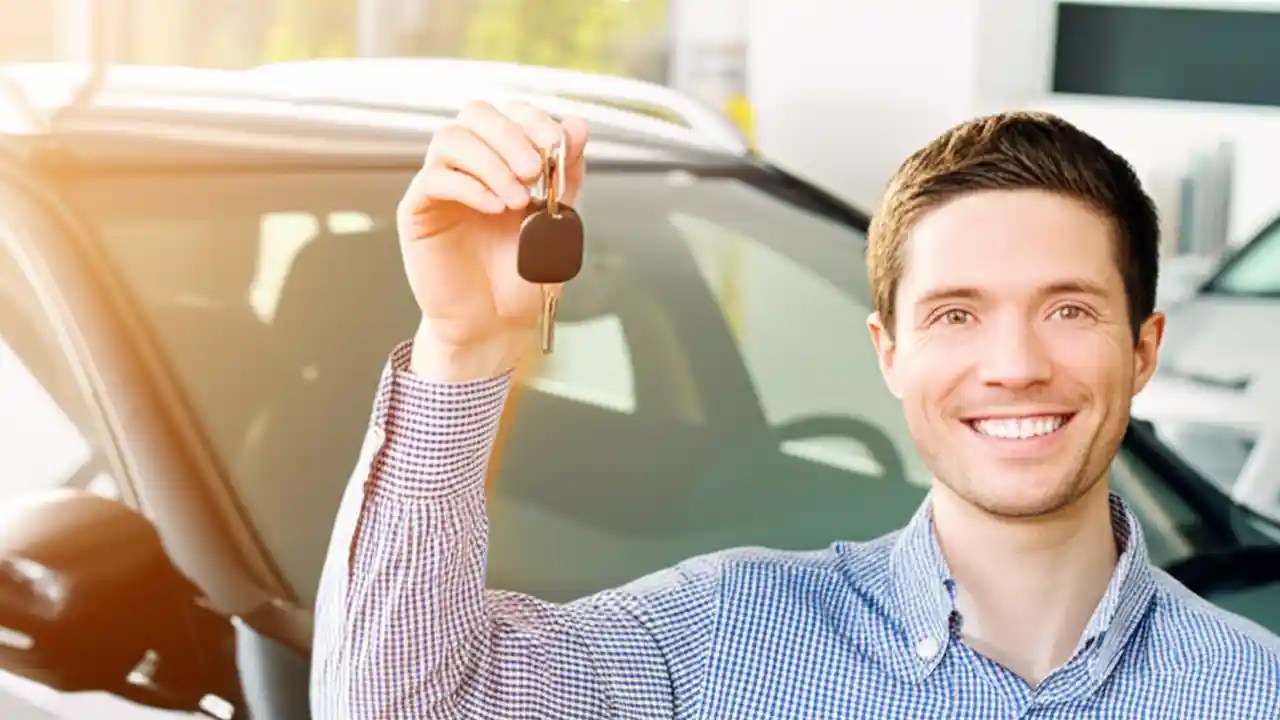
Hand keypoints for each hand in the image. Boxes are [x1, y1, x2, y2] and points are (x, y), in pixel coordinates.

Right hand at [396, 99, 587, 379]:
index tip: (557, 143)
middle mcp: (469, 165)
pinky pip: (434, 178)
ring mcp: (441, 184)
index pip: (509, 113)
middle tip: (534, 170)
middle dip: (510, 134)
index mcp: (503, 160)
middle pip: (475, 113)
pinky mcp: (418, 210)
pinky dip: (468, 185)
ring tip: (516, 200)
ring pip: (451, 138)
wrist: (498, 323)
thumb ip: (567, 174)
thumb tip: (579, 124)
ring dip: (490, 161)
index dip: (532, 119)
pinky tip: (493, 208)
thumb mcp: (558, 220)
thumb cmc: (525, 274)